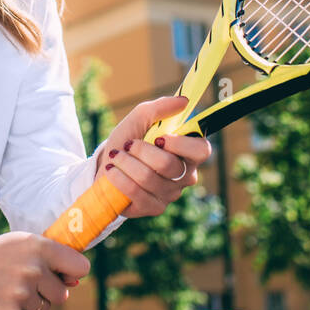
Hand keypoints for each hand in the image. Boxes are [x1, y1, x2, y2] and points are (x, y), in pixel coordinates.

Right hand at [0, 232, 89, 309]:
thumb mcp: (22, 244)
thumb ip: (51, 257)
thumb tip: (75, 281)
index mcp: (40, 247)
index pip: (80, 267)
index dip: (72, 273)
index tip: (62, 274)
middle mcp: (34, 270)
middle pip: (63, 294)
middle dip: (49, 292)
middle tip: (27, 282)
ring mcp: (23, 293)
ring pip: (44, 308)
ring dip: (31, 303)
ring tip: (10, 289)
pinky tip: (3, 299)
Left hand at [97, 95, 210, 219]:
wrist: (107, 164)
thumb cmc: (128, 140)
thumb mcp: (140, 118)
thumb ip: (160, 108)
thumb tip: (184, 101)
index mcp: (188, 153)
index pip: (202, 150)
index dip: (180, 144)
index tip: (159, 137)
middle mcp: (184, 176)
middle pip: (168, 164)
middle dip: (141, 150)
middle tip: (128, 145)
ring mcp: (170, 194)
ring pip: (148, 178)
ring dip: (125, 162)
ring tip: (116, 157)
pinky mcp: (153, 208)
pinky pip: (136, 193)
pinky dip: (119, 178)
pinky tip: (112, 171)